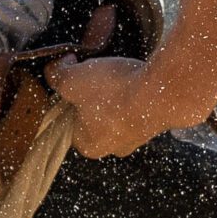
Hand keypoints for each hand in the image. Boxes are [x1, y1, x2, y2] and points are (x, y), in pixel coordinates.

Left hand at [45, 54, 180, 158]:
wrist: (162, 92)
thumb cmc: (111, 93)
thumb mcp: (72, 80)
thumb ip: (57, 76)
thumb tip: (54, 70)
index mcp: (88, 145)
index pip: (68, 124)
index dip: (67, 99)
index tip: (72, 79)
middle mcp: (114, 147)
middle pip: (94, 117)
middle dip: (93, 96)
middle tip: (94, 73)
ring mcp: (140, 136)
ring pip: (118, 111)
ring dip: (115, 91)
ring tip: (115, 71)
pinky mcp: (158, 121)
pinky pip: (139, 104)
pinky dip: (135, 90)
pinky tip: (134, 75)